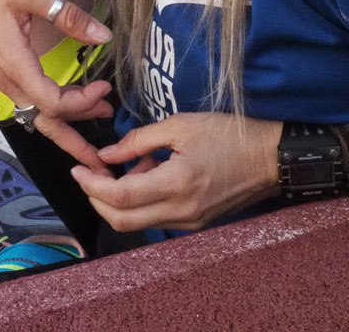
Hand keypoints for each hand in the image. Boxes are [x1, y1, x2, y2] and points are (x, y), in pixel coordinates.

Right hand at [0, 0, 110, 130]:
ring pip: (33, 115)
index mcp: (13, 63)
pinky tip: (64, 105)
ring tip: (94, 116)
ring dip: (64, 123)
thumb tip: (104, 36)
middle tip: (107, 121)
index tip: (104, 86)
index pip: (53, 102)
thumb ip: (69, 16)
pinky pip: (24, 105)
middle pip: (44, 119)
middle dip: (76, 131)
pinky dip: (48, 112)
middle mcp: (3, 80)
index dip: (82, 102)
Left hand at [69, 112, 280, 231]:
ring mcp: (190, 222)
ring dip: (118, 201)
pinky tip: (147, 176)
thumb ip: (139, 141)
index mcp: (177, 184)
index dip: (92, 185)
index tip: (77, 169)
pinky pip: (156, 219)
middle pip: (122, 220)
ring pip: (137, 223)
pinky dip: (141, 203)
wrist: (271, 158)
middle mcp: (182, 211)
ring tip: (126, 167)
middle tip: (87, 175)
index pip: (120, 196)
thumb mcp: (180, 125)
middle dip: (96, 199)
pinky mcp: (196, 224)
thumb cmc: (229, 134)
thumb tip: (108, 155)